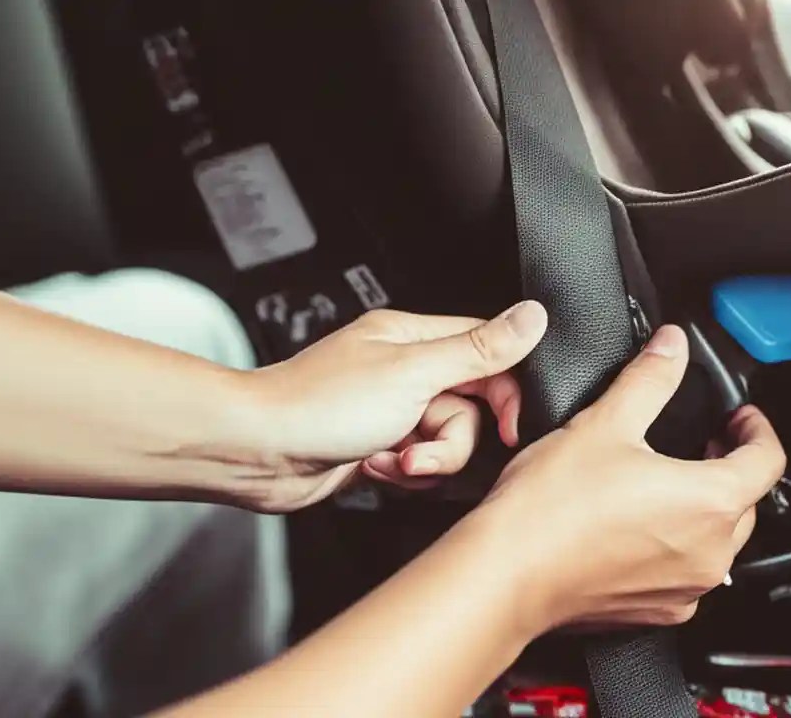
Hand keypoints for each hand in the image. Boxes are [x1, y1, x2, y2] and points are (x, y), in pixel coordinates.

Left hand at [222, 302, 548, 511]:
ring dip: (423, 460)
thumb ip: (479, 350)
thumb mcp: (414, 374)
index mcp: (413, 338)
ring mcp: (390, 412)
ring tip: (390, 461)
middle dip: (451, 439)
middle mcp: (403, 371)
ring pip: (445, 441)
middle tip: (422, 447)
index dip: (504, 392)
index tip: (510, 425)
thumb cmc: (318, 404)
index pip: (487, 354)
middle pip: (470, 408)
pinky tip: (372, 467)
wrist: (258, 452)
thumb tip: (532, 316)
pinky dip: (400, 473)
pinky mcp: (377, 448)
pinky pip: (417, 465)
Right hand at [474, 326, 785, 630]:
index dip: (757, 429)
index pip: (768, 461)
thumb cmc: (550, 508)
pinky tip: (641, 526)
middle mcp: (710, 552)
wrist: (506, 573)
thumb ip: (650, 378)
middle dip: (731, 467)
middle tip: (702, 442)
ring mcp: (685, 587)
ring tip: (669, 481)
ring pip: (718, 540)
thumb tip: (672, 347)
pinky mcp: (657, 609)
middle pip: (746, 502)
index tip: (741, 418)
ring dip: (705, 509)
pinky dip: (677, 547)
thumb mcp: (605, 422)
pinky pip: (687, 574)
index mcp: (710, 502)